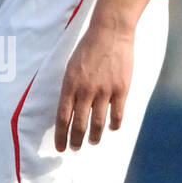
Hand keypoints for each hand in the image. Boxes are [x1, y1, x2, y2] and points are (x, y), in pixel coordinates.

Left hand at [54, 23, 134, 151]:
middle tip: (74, 149)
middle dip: (75, 141)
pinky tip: (111, 129)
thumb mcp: (71, 67)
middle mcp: (85, 90)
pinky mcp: (121, 89)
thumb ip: (70, 88)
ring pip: (98, 123)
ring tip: (92, 143)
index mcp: (69, 84)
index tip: (60, 147)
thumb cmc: (87, 48)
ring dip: (94, 137)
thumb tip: (68, 110)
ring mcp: (104, 90)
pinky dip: (114, 125)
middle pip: (79, 124)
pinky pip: (117, 114)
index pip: (62, 117)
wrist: (109, 32)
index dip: (61, 135)